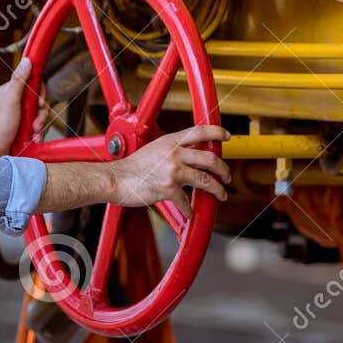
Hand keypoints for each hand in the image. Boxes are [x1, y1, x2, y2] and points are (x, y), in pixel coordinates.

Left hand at [0, 59, 48, 156]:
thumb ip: (19, 80)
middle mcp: (18, 103)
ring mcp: (22, 117)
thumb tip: (27, 61)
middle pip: (41, 103)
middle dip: (41, 114)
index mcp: (14, 92)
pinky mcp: (25, 130)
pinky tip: (33, 140)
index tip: (39, 102)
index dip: (40, 93)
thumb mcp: (10, 98)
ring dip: (41, 127)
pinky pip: (39, 129)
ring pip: (41, 117)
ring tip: (33, 133)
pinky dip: (38, 135)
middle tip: (35, 122)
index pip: (34, 85)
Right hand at [109, 125, 230, 214]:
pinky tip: (189, 211)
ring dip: (217, 189)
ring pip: (205, 180)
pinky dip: (189, 209)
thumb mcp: (154, 149)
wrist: (115, 179)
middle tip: (227, 176)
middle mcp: (174, 153)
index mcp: (171, 141)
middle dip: (224, 169)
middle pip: (210, 158)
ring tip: (221, 194)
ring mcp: (172, 171)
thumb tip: (190, 156)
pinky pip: (187, 201)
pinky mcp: (168, 188)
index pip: (200, 130)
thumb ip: (172, 150)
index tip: (226, 136)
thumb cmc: (132, 167)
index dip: (217, 132)